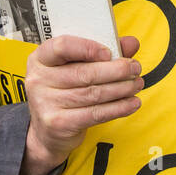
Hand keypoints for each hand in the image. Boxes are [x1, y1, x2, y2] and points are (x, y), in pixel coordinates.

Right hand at [19, 34, 142, 174]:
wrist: (46, 131)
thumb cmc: (62, 92)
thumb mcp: (74, 67)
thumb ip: (101, 53)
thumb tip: (131, 43)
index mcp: (40, 59)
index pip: (61, 46)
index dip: (87, 48)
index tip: (109, 52)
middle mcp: (39, 80)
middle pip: (84, 73)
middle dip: (116, 70)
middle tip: (134, 68)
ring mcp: (46, 103)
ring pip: (93, 93)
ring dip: (121, 89)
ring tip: (136, 84)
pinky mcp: (59, 124)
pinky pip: (95, 114)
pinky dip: (118, 108)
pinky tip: (131, 103)